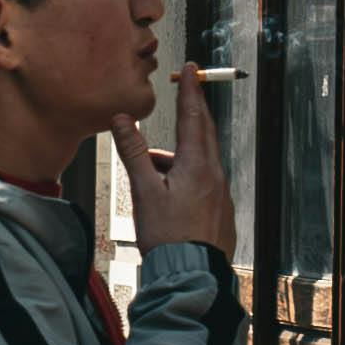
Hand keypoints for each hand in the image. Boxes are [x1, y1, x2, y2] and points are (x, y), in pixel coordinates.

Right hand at [117, 62, 236, 255]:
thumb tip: (123, 120)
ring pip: (201, 161)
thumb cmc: (167, 235)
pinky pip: (204, 182)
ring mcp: (221, 193)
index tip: (192, 70)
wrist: (192, 274)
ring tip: (152, 171)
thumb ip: (134, 153)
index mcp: (197, 165)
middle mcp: (214, 174)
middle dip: (193, 112)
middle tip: (187, 95)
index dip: (190, 91)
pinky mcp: (221, 210)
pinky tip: (169, 193)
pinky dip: (187, 176)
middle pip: (205, 133)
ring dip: (179, 155)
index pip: (193, 117)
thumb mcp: (144, 191)